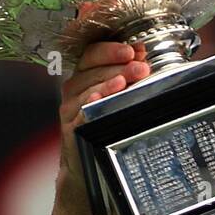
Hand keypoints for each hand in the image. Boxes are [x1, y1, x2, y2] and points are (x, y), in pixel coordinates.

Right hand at [58, 40, 149, 179]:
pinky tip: (100, 101)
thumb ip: (127, 78)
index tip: (133, 50)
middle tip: (140, 68)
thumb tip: (143, 57)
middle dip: (117, 66)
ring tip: (123, 81)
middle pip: (92, 70)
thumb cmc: (105, 128)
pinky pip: (80, 114)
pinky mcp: (71, 129)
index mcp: (85, 78)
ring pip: (86, 90)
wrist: (89, 165)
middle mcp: (75, 90)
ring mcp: (71, 109)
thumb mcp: (118, 99)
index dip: (111, 50)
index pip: (93, 54)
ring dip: (107, 84)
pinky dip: (89, 106)